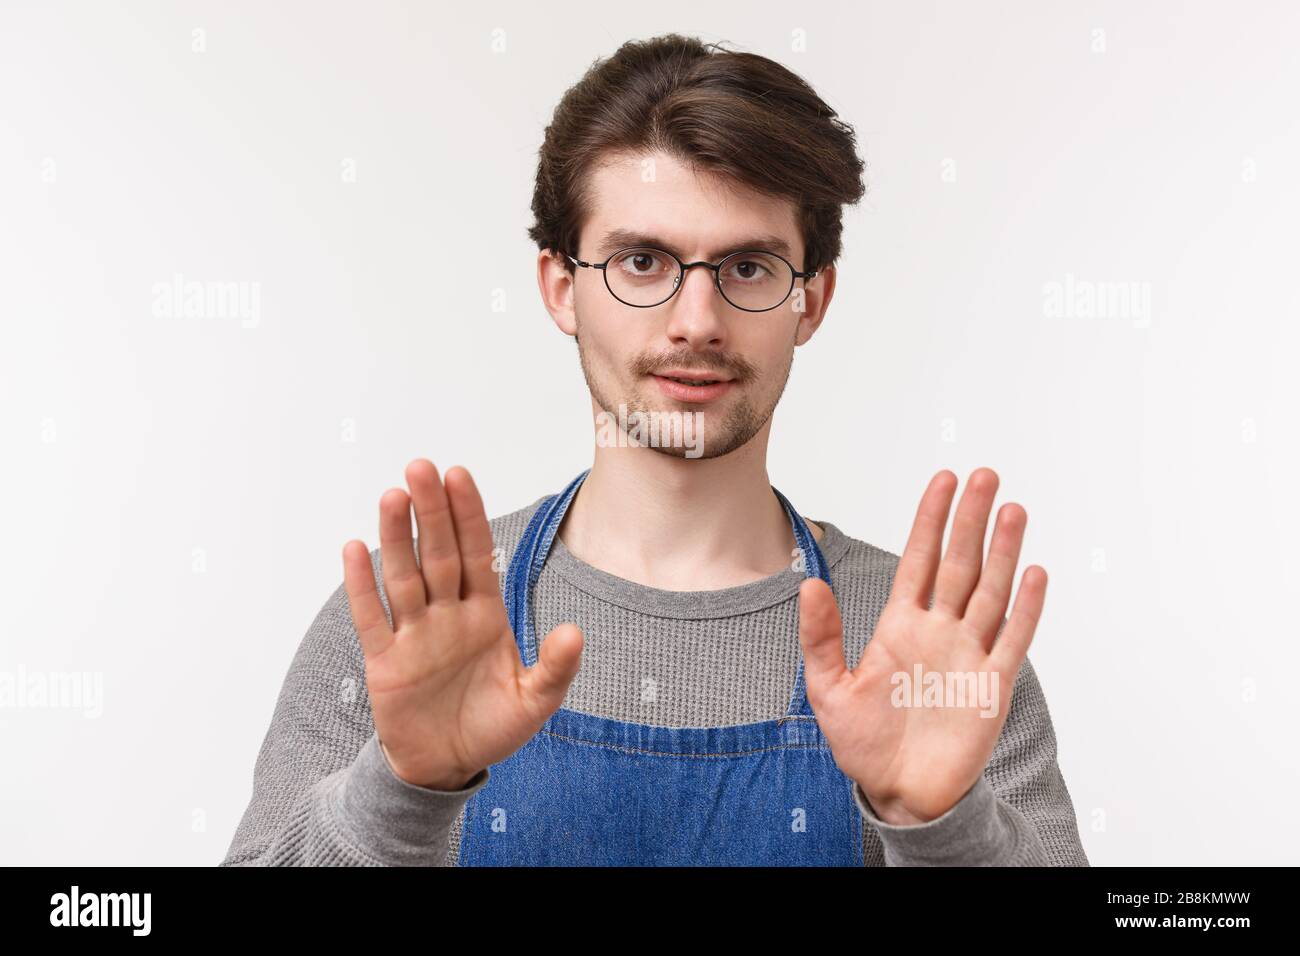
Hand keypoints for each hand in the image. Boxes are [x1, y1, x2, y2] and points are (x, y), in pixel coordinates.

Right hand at [342, 460, 583, 789]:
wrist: (448, 766)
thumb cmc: (492, 727)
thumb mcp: (534, 701)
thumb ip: (554, 667)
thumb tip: (573, 632)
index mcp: (485, 614)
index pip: (477, 553)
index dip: (468, 515)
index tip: (459, 475)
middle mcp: (447, 614)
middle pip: (438, 554)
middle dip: (432, 512)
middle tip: (421, 466)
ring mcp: (414, 634)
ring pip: (403, 576)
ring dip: (397, 537)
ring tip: (392, 495)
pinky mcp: (385, 661)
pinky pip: (372, 617)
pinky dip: (362, 585)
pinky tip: (354, 549)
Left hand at [797, 468, 1046, 824]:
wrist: (898, 793)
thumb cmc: (862, 743)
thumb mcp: (828, 688)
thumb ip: (821, 636)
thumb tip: (809, 585)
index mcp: (900, 626)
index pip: (920, 560)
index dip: (931, 520)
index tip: (944, 480)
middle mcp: (939, 631)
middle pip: (960, 564)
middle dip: (971, 520)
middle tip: (986, 476)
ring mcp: (968, 655)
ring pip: (991, 591)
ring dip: (1002, 551)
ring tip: (1013, 509)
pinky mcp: (992, 685)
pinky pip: (1013, 639)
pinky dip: (1025, 607)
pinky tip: (1033, 572)